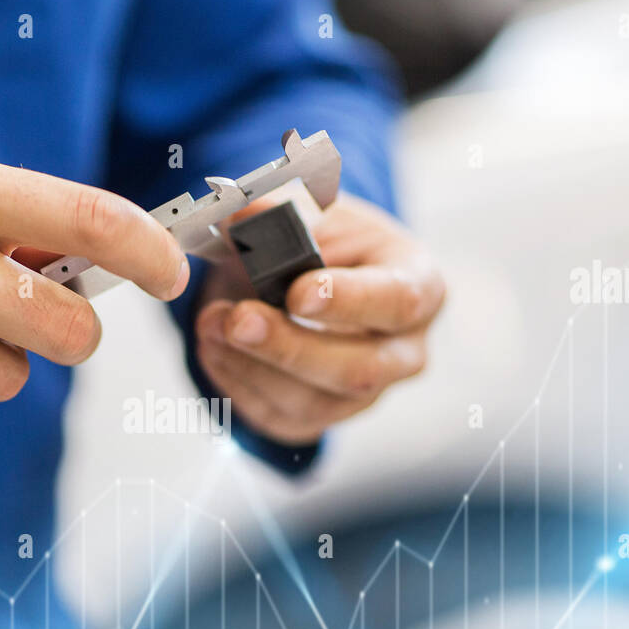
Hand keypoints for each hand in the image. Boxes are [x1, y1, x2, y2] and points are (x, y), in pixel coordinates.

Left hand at [194, 192, 443, 444]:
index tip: (297, 291)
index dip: (348, 301)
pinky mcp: (321, 418)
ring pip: (313, 402)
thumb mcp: (311, 211)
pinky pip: (279, 417)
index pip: (399, 302)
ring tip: (209, 325)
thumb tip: (241, 212)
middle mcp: (404, 351)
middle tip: (237, 319)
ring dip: (251, 367)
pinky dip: (237, 384)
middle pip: (359, 370)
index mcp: (419, 286)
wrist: (305, 278)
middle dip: (290, 348)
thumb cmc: (324, 242)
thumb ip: (279, 210)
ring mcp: (365, 395)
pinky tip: (213, 348)